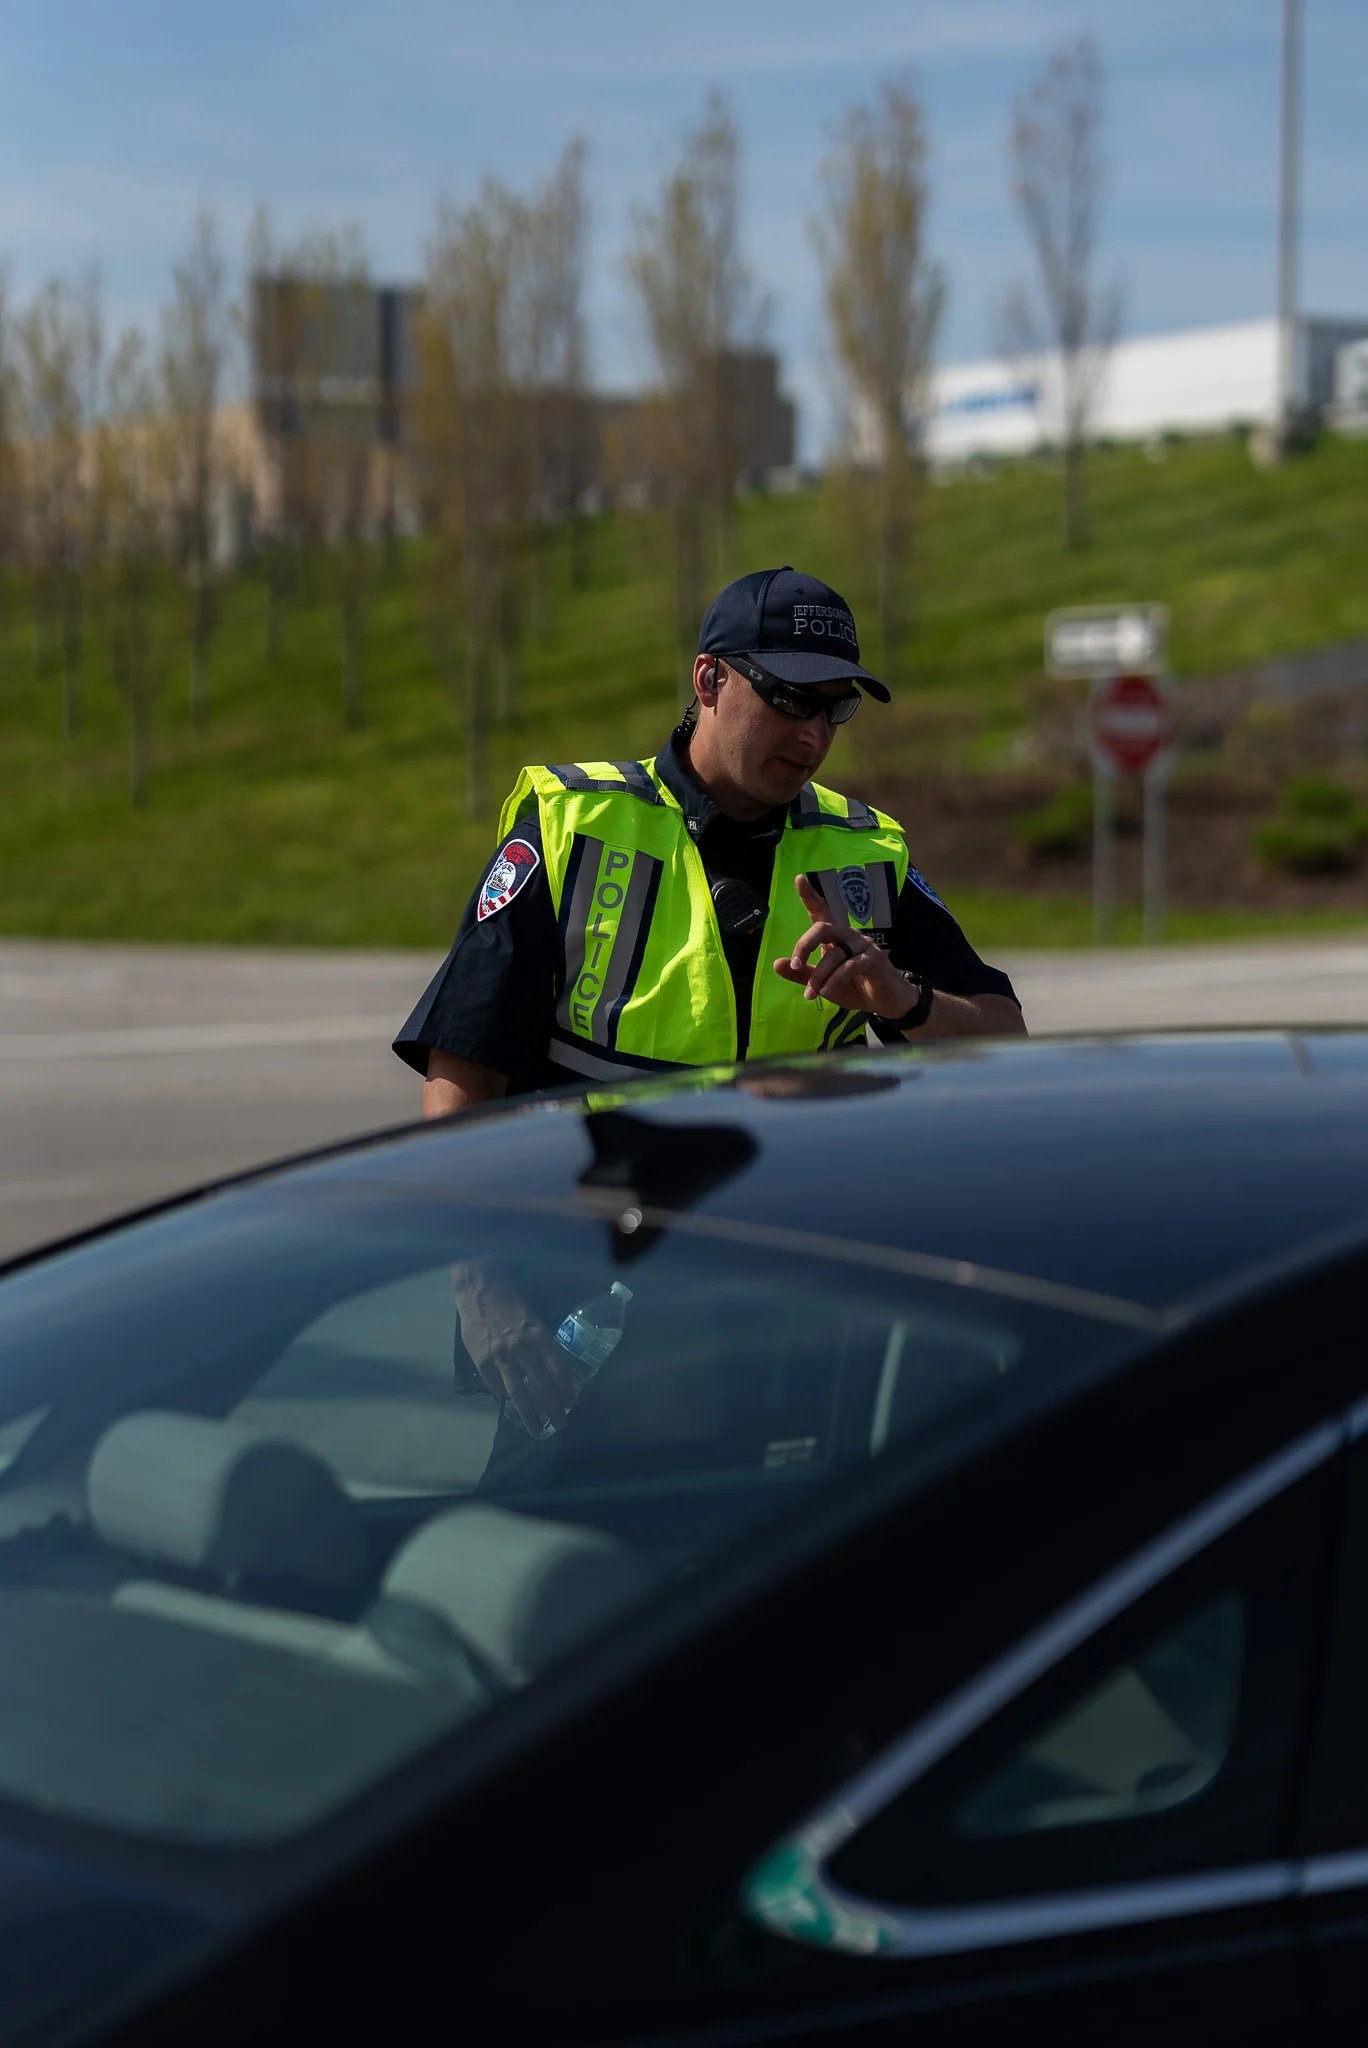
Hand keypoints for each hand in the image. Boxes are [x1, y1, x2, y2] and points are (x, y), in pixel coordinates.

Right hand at [450, 1259, 576, 1435]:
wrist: (480, 1292)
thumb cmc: (511, 1305)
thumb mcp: (534, 1321)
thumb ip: (541, 1345)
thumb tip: (552, 1372)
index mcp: (538, 1337)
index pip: (558, 1370)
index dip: (566, 1390)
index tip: (571, 1404)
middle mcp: (521, 1349)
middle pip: (542, 1387)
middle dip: (553, 1409)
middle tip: (561, 1424)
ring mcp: (500, 1357)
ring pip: (518, 1394)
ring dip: (530, 1415)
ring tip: (537, 1429)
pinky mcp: (482, 1362)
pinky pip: (496, 1387)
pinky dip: (505, 1397)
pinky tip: (511, 1403)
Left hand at [773, 875, 924, 1023]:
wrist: (884, 1002)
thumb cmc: (853, 987)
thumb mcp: (822, 983)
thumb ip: (801, 974)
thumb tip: (776, 963)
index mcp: (835, 937)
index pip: (821, 912)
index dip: (810, 896)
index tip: (799, 879)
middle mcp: (848, 935)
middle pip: (823, 927)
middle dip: (804, 945)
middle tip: (795, 964)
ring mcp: (863, 945)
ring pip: (834, 954)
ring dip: (818, 976)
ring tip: (811, 994)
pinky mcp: (874, 959)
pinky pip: (849, 966)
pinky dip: (834, 979)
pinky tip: (826, 990)